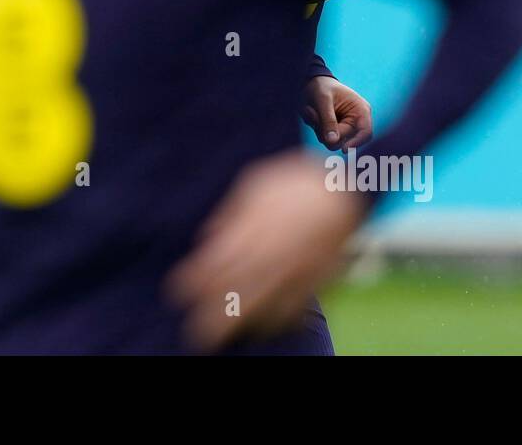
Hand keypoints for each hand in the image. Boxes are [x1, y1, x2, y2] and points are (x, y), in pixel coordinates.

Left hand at [167, 151, 364, 350]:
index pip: (216, 263)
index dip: (194, 281)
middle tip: (196, 335)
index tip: (177, 293)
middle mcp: (271, 255)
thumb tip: (208, 237)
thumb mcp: (254, 186)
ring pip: (266, 306)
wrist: (343, 186)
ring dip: (244, 324)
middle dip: (214, 317)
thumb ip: (230, 214)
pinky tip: (264, 328)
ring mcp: (295, 270)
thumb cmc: (293, 182)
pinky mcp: (317, 279)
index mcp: (252, 231)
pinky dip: (279, 321)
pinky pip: (296, 307)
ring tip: (225, 339)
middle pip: (237, 292)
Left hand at [303, 75, 372, 150]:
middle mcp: (356, 121)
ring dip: (319, 130)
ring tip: (310, 111)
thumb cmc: (321, 87)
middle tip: (311, 115)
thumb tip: (332, 141)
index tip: (343, 149)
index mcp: (361, 110)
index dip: (357, 143)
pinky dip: (316, 129)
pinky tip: (311, 115)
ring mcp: (345, 127)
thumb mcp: (323, 100)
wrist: (312, 82)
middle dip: (326, 131)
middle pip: (344, 141)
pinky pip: (325, 138)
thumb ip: (328, 120)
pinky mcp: (334, 131)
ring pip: (333, 142)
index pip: (366, 133)